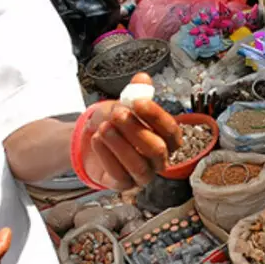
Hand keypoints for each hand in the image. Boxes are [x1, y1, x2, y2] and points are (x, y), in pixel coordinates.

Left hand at [82, 74, 180, 189]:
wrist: (94, 138)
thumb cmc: (117, 123)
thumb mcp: (125, 103)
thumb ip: (135, 92)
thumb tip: (143, 78)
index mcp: (166, 139)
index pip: (170, 131)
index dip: (156, 116)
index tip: (137, 101)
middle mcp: (159, 160)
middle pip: (156, 150)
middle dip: (136, 131)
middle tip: (118, 114)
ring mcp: (142, 175)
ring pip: (137, 165)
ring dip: (119, 144)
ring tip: (103, 127)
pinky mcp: (124, 184)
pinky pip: (118, 174)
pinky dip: (106, 155)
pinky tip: (97, 139)